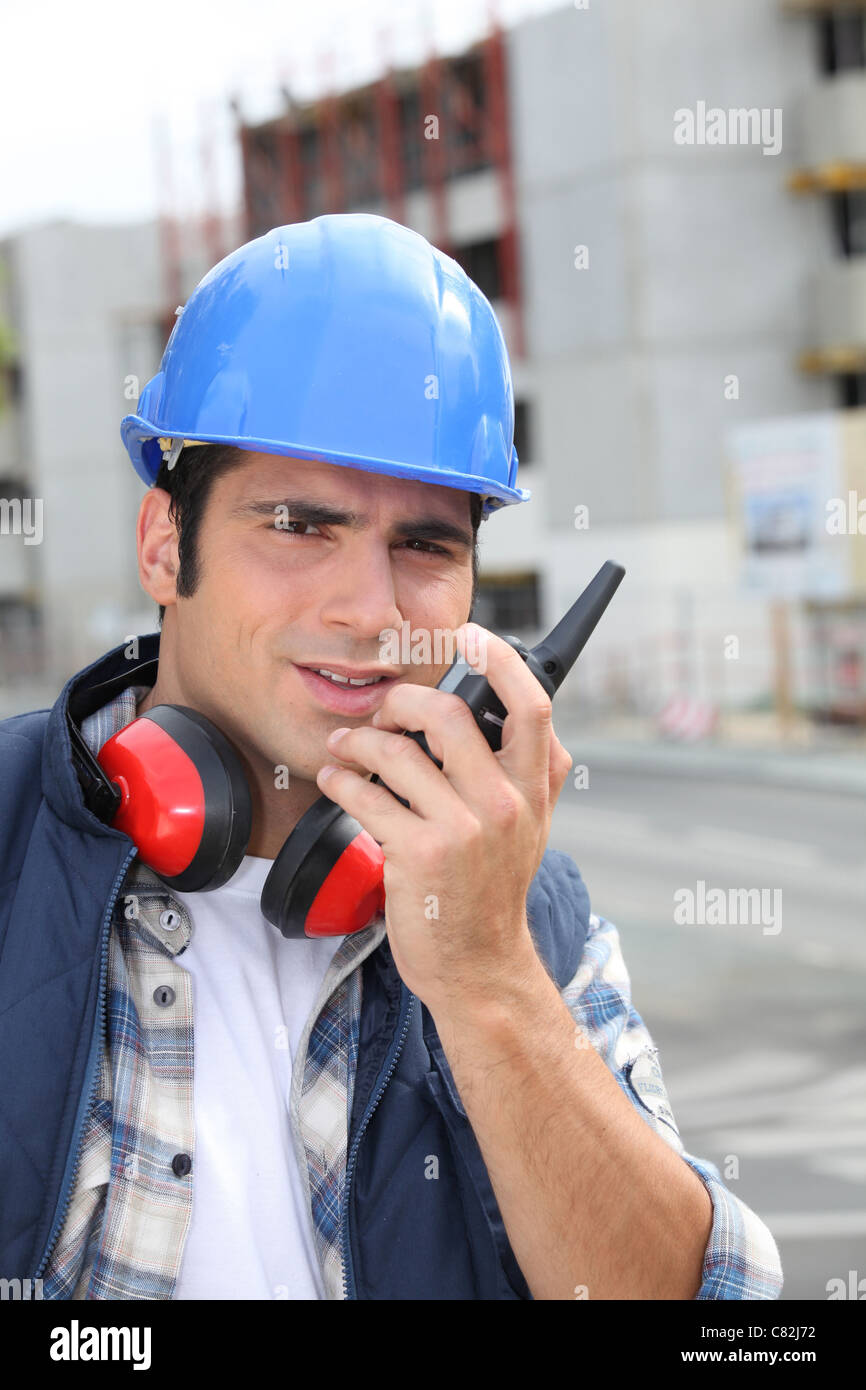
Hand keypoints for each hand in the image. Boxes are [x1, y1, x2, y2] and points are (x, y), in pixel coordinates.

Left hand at [315, 623, 572, 1015]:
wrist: (479, 966)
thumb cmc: (494, 893)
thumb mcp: (533, 830)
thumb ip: (531, 773)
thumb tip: (524, 711)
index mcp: (533, 790)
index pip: (531, 706)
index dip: (501, 660)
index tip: (472, 635)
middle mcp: (503, 804)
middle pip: (449, 716)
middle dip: (404, 702)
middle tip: (386, 712)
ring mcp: (461, 829)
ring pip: (397, 753)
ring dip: (358, 743)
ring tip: (344, 749)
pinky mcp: (417, 852)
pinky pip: (367, 794)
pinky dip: (341, 780)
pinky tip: (336, 781)